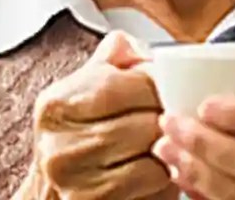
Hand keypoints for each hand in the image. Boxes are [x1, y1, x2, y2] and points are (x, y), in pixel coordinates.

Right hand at [16, 31, 173, 199]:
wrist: (57, 192)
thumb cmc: (84, 133)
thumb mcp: (87, 87)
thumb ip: (114, 57)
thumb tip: (143, 49)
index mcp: (56, 105)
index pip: (124, 85)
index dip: (157, 83)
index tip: (169, 85)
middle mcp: (59, 145)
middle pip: (145, 121)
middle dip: (170, 116)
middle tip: (178, 114)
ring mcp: (77, 181)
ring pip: (155, 153)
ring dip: (171, 146)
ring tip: (169, 139)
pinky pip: (154, 183)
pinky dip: (166, 174)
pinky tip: (160, 166)